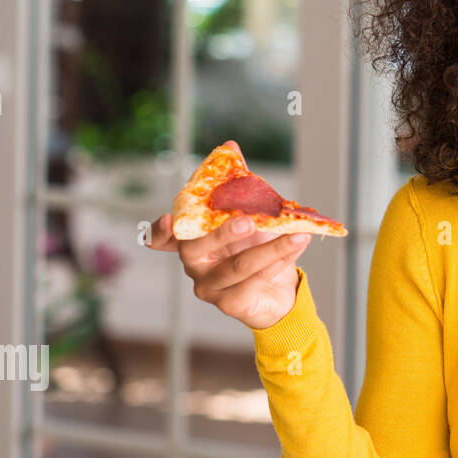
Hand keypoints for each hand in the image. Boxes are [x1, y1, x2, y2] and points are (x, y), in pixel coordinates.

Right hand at [147, 208, 310, 331]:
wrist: (280, 290)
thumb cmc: (258, 248)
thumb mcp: (251, 218)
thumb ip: (240, 192)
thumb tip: (234, 154)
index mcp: (193, 241)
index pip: (162, 239)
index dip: (159, 231)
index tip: (166, 220)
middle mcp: (194, 264)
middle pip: (197, 248)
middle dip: (223, 233)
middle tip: (248, 221)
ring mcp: (209, 287)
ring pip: (239, 265)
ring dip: (272, 247)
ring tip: (297, 234)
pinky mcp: (230, 303)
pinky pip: (257, 279)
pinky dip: (281, 259)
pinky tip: (298, 246)